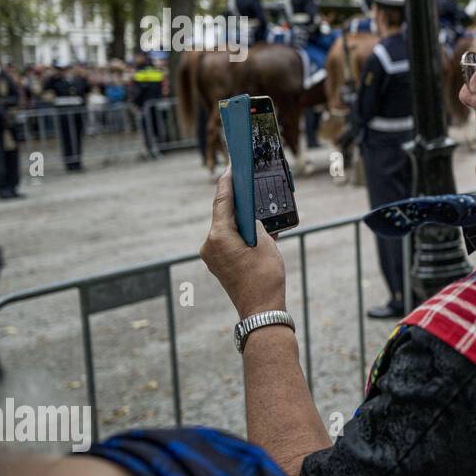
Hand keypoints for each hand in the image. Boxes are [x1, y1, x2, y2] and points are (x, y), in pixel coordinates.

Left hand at [200, 167, 287, 318]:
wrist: (261, 308)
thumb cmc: (265, 277)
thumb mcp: (266, 243)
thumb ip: (255, 225)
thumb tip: (250, 219)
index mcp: (219, 236)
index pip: (221, 201)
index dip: (227, 183)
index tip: (231, 168)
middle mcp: (209, 244)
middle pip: (222, 214)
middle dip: (236, 202)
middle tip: (246, 185)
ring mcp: (211, 255)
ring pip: (226, 228)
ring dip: (241, 220)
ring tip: (257, 212)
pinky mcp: (217, 263)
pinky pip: (228, 240)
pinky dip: (240, 234)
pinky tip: (256, 232)